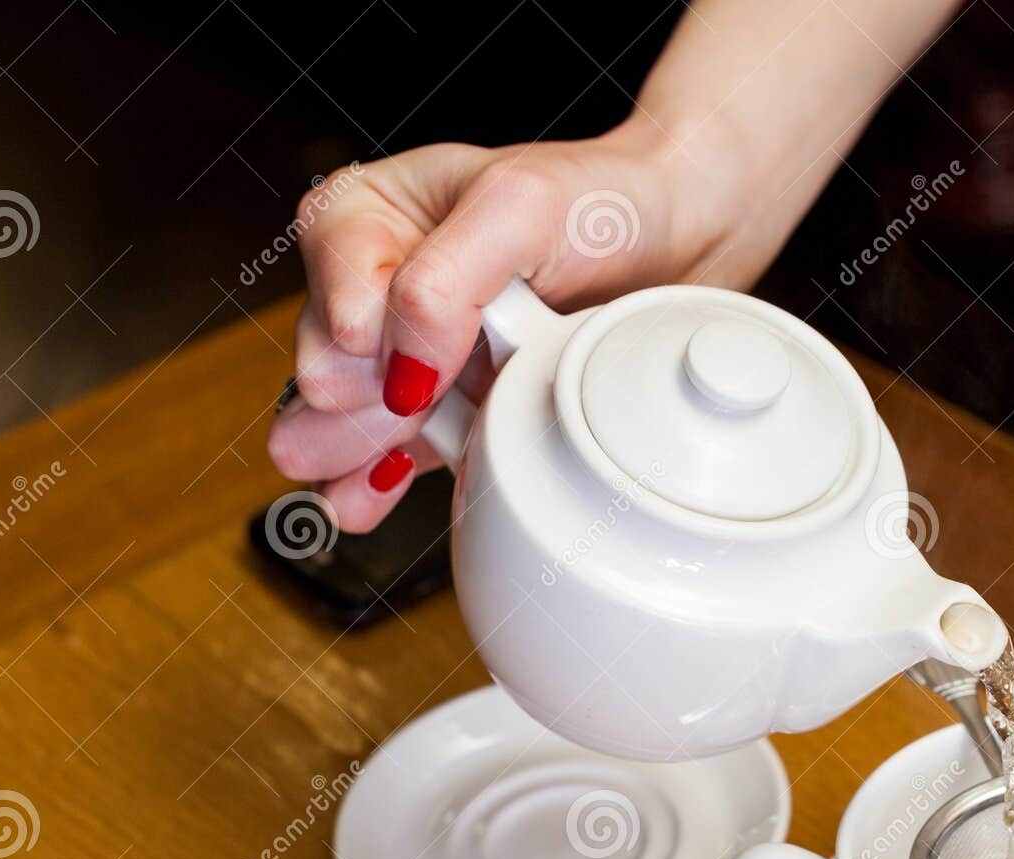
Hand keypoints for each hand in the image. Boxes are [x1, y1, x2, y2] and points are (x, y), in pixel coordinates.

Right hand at [267, 121, 738, 531]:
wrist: (682, 246)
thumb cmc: (604, 205)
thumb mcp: (520, 207)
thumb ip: (444, 278)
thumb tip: (401, 372)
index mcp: (374, 213)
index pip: (332, 271)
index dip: (360, 319)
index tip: (399, 349)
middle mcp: (380, 283)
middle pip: (332, 353)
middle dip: (360, 397)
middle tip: (408, 411)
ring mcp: (414, 353)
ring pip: (353, 412)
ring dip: (360, 450)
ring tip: (365, 480)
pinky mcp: (450, 407)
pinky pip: (398, 451)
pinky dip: (381, 479)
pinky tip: (368, 499)